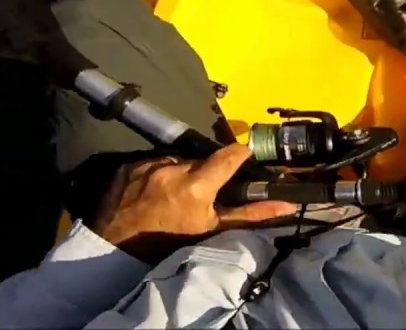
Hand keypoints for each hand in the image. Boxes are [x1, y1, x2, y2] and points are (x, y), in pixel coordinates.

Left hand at [90, 145, 297, 263]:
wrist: (118, 251)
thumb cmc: (171, 243)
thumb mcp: (213, 230)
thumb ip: (251, 215)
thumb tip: (287, 206)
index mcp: (196, 186)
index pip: (228, 155)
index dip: (239, 153)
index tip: (245, 154)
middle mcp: (172, 169)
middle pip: (200, 160)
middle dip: (204, 171)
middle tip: (201, 192)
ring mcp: (147, 165)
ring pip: (175, 161)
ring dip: (179, 173)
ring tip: (173, 196)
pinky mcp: (129, 165)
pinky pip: (152, 163)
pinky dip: (157, 174)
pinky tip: (152, 193)